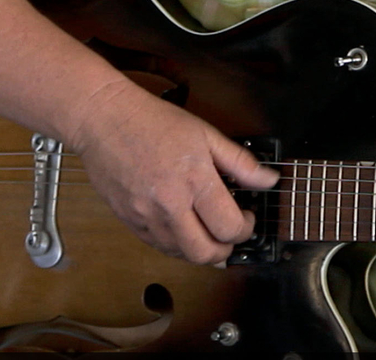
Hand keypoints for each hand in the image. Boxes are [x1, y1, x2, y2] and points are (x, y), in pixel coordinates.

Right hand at [66, 80, 279, 263]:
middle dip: (225, 250)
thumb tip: (269, 180)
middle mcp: (169, 204)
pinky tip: (183, 227)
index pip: (229, 227)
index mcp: (194, 180)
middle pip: (205, 254)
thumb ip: (240, 163)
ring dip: (200, 249)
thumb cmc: (154, 122)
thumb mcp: (206, 134)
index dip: (246, 228)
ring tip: (207, 230)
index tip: (246, 217)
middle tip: (230, 235)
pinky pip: (158, 247)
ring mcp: (146, 216)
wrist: (105, 120)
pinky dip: (176, 244)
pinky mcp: (129, 221)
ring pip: (181, 255)